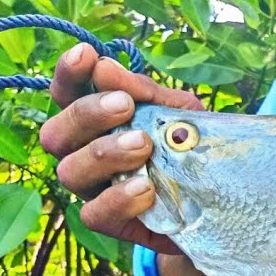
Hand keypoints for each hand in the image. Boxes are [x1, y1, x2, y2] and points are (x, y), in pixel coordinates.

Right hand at [40, 43, 202, 253]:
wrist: (220, 199)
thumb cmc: (188, 146)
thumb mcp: (180, 113)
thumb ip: (149, 94)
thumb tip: (107, 68)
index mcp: (93, 120)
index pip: (66, 93)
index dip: (69, 73)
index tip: (87, 54)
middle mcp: (82, 153)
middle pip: (56, 134)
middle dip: (87, 114)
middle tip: (125, 106)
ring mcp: (93, 189)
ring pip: (70, 171)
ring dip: (104, 154)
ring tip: (143, 145)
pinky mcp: (112, 222)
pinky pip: (94, 215)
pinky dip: (117, 199)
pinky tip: (146, 188)